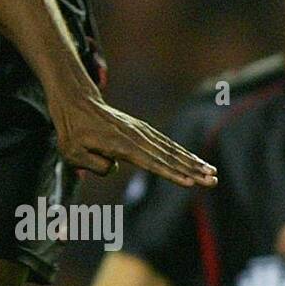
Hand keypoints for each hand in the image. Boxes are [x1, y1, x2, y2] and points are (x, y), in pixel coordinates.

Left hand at [50, 88, 217, 187]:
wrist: (75, 102)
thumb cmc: (71, 131)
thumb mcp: (72, 153)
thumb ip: (94, 165)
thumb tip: (115, 168)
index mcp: (120, 145)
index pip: (151, 163)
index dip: (171, 174)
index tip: (190, 183)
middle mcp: (135, 137)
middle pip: (169, 157)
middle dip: (192, 170)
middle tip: (213, 180)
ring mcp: (140, 131)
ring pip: (171, 149)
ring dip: (193, 161)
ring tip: (212, 172)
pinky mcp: (141, 129)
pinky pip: (165, 142)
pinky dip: (182, 152)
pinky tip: (194, 159)